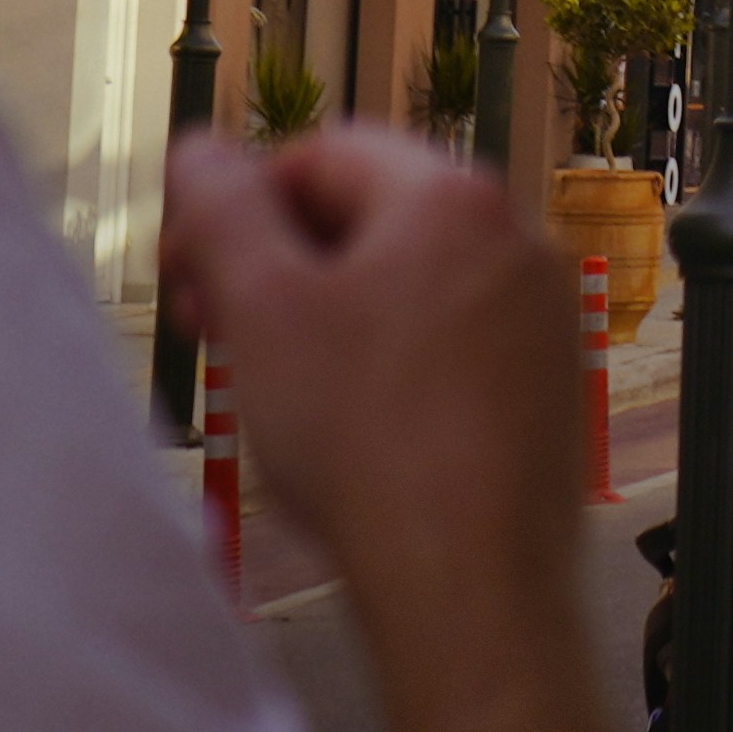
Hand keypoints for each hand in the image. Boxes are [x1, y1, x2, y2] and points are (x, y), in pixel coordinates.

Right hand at [166, 126, 579, 656]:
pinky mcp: (545, 385)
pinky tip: (344, 430)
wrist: (470, 582)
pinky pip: (447, 346)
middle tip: (213, 331)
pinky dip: (384, 367)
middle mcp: (517, 240)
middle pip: (368, 219)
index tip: (187, 274)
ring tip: (272, 388)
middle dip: (277, 267)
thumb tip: (202, 149)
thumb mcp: (263, 306)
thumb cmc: (369, 444)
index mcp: (455, 198)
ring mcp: (541, 316)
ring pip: (405, 287)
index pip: (320, 156)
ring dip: (325, 320)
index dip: (235, 209)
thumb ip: (222, 209)